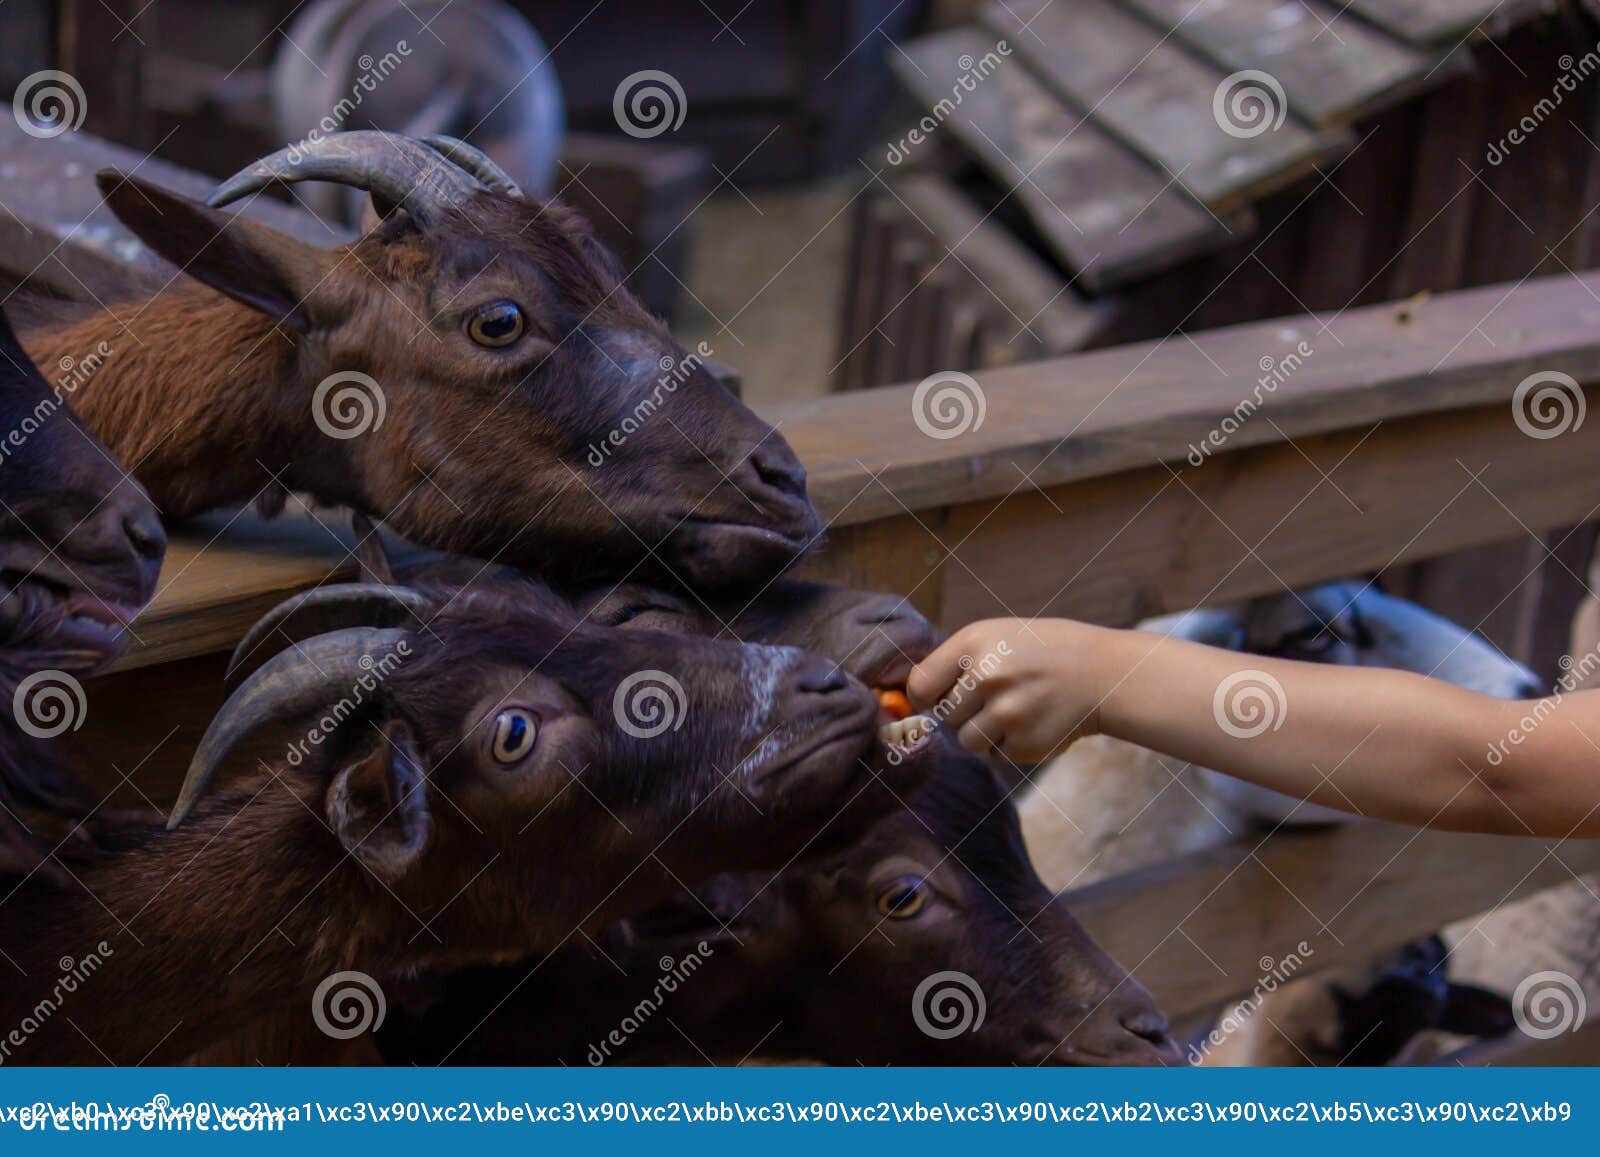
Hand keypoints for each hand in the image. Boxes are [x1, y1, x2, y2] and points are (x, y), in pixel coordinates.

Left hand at [905, 617, 1118, 763]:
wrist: (1102, 673)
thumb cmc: (1041, 652)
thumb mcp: (997, 637)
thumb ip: (954, 663)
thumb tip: (906, 698)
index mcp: (975, 643)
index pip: (919, 686)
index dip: (924, 697)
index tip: (935, 699)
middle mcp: (987, 676)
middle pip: (944, 716)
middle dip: (963, 712)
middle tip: (995, 697)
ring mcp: (1007, 712)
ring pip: (967, 741)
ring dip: (984, 732)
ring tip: (1013, 711)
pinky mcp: (1024, 744)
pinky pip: (995, 755)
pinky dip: (1009, 745)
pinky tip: (1032, 722)